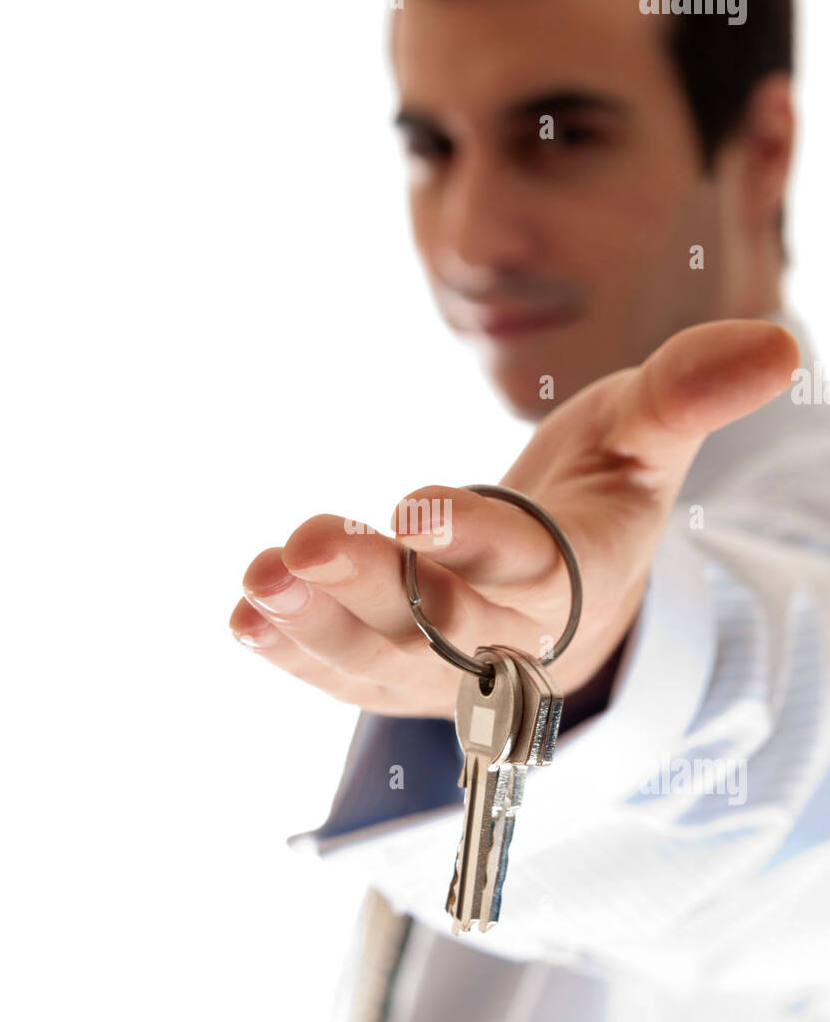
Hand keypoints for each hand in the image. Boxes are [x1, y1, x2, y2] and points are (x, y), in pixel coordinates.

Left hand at [229, 320, 798, 718]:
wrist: (570, 590)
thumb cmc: (602, 497)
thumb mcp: (645, 435)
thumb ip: (688, 391)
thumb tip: (779, 345)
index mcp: (575, 571)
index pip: (529, 564)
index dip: (476, 542)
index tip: (416, 507)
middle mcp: (509, 633)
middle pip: (441, 625)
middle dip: (371, 588)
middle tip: (302, 546)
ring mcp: (447, 666)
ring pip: (382, 661)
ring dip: (315, 627)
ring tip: (257, 585)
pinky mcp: (397, 673)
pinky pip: (346, 677)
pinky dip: (294, 654)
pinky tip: (245, 619)